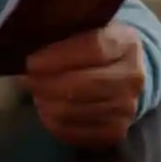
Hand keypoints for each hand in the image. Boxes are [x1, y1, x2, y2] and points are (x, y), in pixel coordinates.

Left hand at [19, 22, 144, 149]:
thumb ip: (62, 31)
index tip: (31, 62)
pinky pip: (77, 134)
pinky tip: (46, 111)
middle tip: (27, 80)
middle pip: (84, 85)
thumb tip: (27, 41)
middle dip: (48, 84)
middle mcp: (133, 76)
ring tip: (36, 93)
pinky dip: (54, 123)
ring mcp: (127, 107)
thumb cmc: (92, 45)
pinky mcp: (117, 131)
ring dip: (48, 103)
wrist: (123, 72)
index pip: (93, 49)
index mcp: (126, 42)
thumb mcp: (84, 27)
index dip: (58, 57)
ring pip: (76, 110)